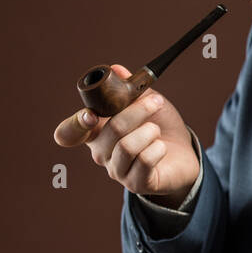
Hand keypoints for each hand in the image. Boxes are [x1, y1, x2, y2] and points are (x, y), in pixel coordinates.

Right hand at [52, 64, 199, 206]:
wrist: (183, 153)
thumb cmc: (159, 127)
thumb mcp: (146, 103)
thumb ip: (130, 89)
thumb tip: (116, 69)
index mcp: (95, 132)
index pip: (68, 133)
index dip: (74, 124)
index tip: (90, 115)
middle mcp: (101, 153)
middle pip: (112, 130)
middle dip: (137, 111)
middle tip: (155, 102)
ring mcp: (117, 171)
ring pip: (127, 146)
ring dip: (149, 130)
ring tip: (157, 130)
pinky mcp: (136, 184)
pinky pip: (145, 161)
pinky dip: (158, 148)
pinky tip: (161, 148)